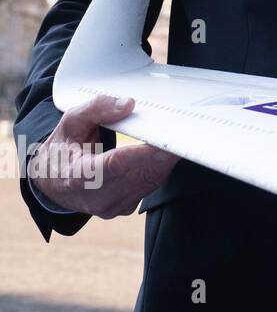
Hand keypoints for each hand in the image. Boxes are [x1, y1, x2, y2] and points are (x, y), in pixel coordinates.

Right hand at [28, 94, 179, 217]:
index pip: (116, 165)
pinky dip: (161, 167)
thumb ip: (95, 109)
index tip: (166, 140)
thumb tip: (128, 105)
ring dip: (167, 160)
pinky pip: (151, 185)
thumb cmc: (63, 150)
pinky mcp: (127, 207)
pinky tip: (168, 151)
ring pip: (151, 181)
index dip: (143, 154)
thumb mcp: (70, 123)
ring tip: (184, 138)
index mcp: (78, 178)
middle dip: (165, 153)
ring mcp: (114, 206)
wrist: (53, 182)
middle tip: (187, 132)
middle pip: (141, 173)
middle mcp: (98, 198)